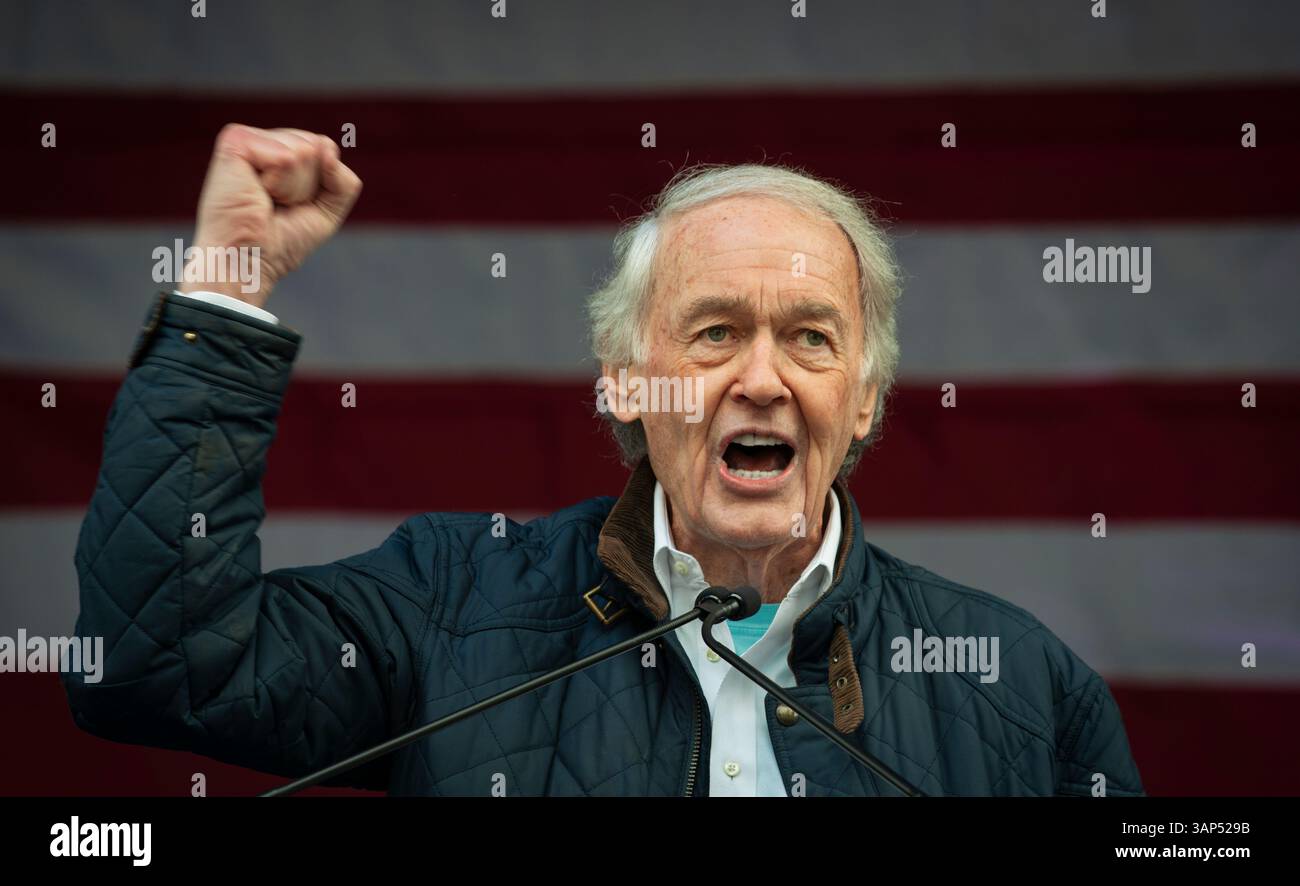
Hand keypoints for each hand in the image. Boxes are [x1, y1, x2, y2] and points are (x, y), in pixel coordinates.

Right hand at [178, 124, 361, 306]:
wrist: (247, 261)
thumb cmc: (279, 243)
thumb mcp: (327, 212)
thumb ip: (343, 181)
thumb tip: (327, 147)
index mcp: (280, 152)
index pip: (325, 148)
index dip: (320, 185)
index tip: (290, 206)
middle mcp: (263, 141)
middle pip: (317, 146)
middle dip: (307, 186)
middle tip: (275, 205)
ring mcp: (248, 138)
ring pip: (305, 151)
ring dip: (292, 188)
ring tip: (264, 201)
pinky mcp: (236, 141)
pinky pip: (286, 156)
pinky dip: (279, 183)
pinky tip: (256, 193)